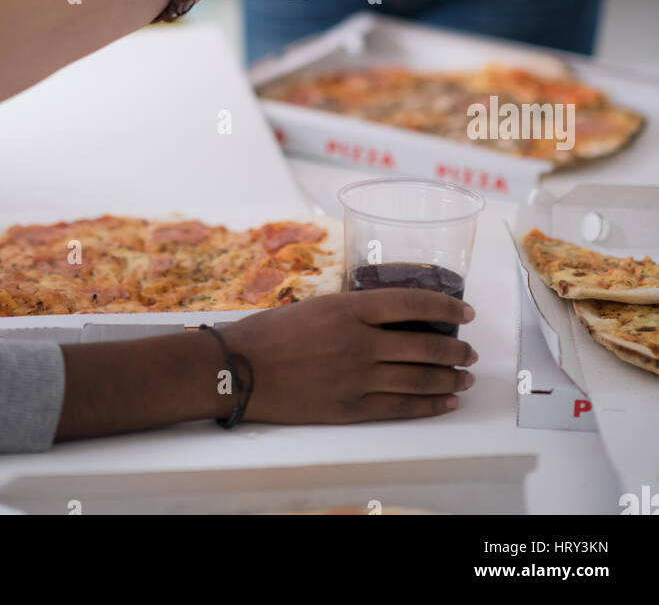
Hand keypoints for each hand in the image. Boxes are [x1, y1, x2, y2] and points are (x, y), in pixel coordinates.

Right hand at [225, 287, 476, 423]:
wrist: (241, 368)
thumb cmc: (273, 331)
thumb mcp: (319, 305)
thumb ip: (357, 310)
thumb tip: (395, 316)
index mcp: (351, 308)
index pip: (412, 302)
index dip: (445, 305)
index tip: (465, 310)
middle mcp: (360, 342)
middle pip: (425, 344)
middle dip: (455, 349)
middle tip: (469, 351)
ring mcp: (357, 378)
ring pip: (419, 378)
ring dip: (450, 378)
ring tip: (465, 378)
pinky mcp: (351, 408)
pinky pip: (401, 407)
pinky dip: (429, 405)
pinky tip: (445, 402)